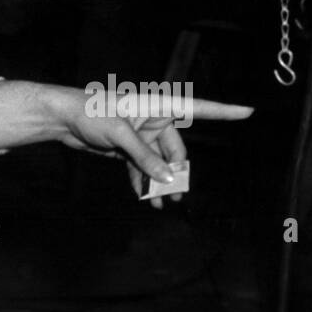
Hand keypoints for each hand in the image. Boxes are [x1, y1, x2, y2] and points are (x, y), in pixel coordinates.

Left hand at [0, 80, 252, 202]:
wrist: (61, 118)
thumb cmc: (90, 113)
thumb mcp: (120, 135)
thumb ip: (144, 157)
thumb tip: (166, 178)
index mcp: (158, 106)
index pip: (198, 109)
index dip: (224, 111)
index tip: (249, 112)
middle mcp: (154, 120)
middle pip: (175, 149)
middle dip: (177, 173)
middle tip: (178, 195)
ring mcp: (141, 135)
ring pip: (159, 162)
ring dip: (160, 182)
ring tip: (163, 204)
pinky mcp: (127, 148)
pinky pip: (142, 167)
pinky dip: (143, 182)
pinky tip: (145, 198)